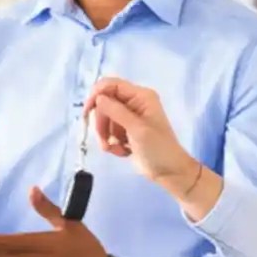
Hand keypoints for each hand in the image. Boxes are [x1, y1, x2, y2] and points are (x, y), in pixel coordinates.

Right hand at [83, 78, 200, 196]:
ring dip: (106, 136)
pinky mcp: (125, 131)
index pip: (111, 84)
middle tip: (105, 140)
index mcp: (141, 96)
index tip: (87, 112)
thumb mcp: (137, 129)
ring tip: (115, 149)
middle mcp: (134, 102)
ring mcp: (129, 117)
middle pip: (105, 103)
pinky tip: (122, 151)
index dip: (96, 95)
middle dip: (102, 123)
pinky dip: (111, 142)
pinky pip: (108, 131)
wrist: (168, 172)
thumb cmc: (157, 148)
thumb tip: (98, 98)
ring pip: (104, 119)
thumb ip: (116, 111)